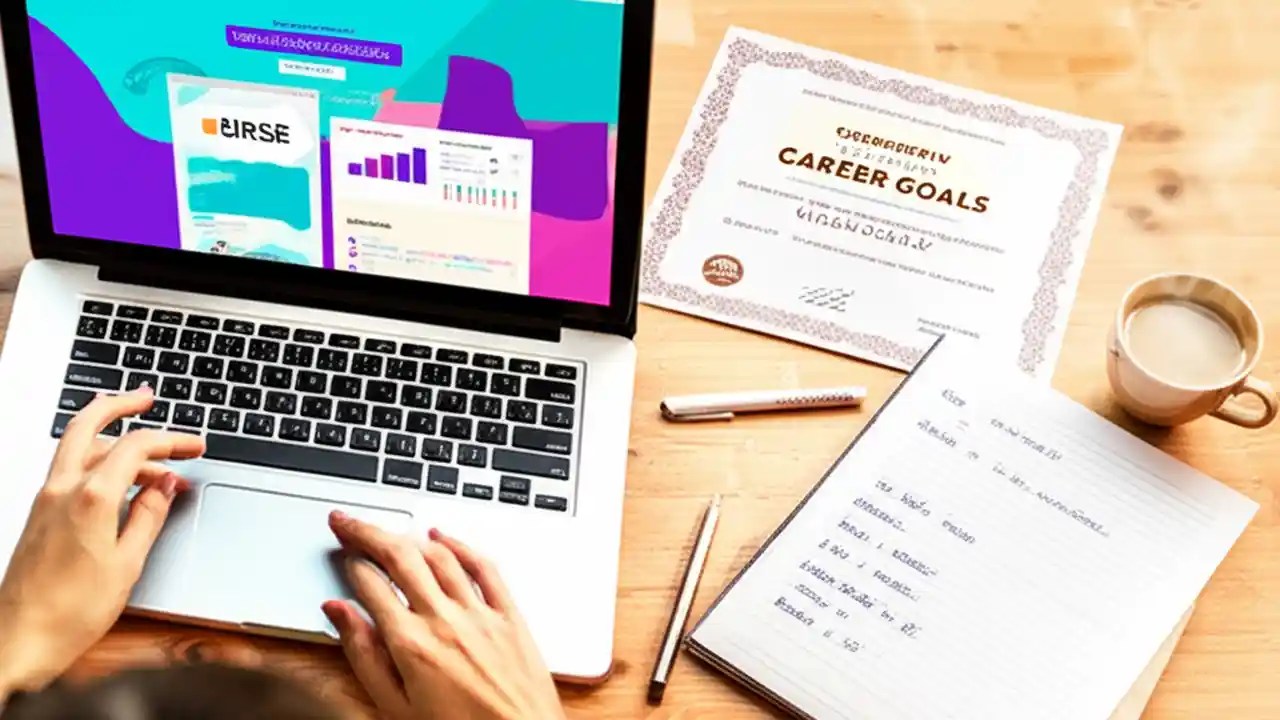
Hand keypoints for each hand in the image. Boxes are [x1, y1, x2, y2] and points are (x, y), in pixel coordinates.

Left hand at [0, 388, 204, 697]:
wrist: (19, 642)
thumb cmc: (70, 613)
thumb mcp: (128, 563)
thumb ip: (149, 516)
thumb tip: (166, 485)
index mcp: (90, 498)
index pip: (135, 447)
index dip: (171, 441)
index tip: (194, 447)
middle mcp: (61, 490)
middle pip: (88, 425)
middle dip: (119, 405)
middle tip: (146, 398)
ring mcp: (45, 501)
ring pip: (76, 447)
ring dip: (111, 438)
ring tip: (148, 456)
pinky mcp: (39, 516)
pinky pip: (68, 471)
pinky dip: (94, 461)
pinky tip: (115, 478)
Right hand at [323, 513, 565, 719]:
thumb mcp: (394, 709)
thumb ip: (363, 656)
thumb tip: (338, 613)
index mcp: (410, 645)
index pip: (369, 585)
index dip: (348, 562)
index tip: (338, 551)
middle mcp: (444, 620)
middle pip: (399, 557)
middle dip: (367, 532)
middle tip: (345, 521)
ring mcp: (480, 614)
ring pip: (438, 556)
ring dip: (407, 535)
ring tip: (385, 528)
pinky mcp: (510, 615)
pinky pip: (484, 567)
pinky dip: (460, 545)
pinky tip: (442, 537)